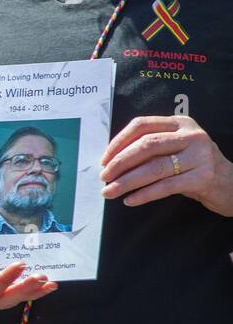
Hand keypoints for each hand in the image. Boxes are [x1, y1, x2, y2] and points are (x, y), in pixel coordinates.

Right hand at [0, 243, 56, 316]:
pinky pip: (9, 296)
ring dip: (30, 293)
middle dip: (24, 290)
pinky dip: (26, 291)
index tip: (20, 265)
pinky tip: (42, 285)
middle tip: (43, 278)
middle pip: (2, 300)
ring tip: (50, 283)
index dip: (3, 280)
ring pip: (9, 301)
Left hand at [101, 115, 232, 215]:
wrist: (232, 185)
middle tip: (104, 177)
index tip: (104, 159)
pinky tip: (130, 200)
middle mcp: (192, 135)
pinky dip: (144, 194)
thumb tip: (111, 160)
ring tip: (110, 192)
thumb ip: (151, 148)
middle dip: (119, 163)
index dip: (118, 142)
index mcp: (180, 123)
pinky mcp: (204, 177)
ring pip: (154, 167)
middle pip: (146, 145)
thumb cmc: (195, 167)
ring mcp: (200, 155)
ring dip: (127, 181)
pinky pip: (166, 186)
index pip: (142, 125)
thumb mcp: (176, 149)